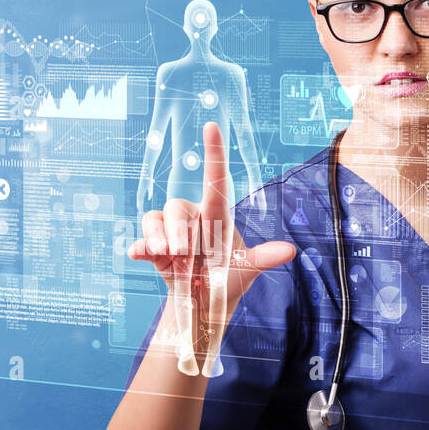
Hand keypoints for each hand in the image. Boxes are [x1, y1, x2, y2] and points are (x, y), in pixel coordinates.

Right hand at [127, 121, 295, 374]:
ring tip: (168, 254)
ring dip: (158, 236)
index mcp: (216, 216)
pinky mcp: (154, 250)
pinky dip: (139, 246)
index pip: (215, 180)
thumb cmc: (230, 279)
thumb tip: (291, 251)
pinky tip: (137, 254)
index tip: (212, 125)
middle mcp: (192, 218)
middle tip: (184, 252)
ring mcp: (170, 234)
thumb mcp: (248, 269)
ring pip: (156, 219)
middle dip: (178, 229)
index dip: (214, 153)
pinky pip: (141, 240)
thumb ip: (264, 258)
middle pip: (177, 206)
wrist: (207, 304)